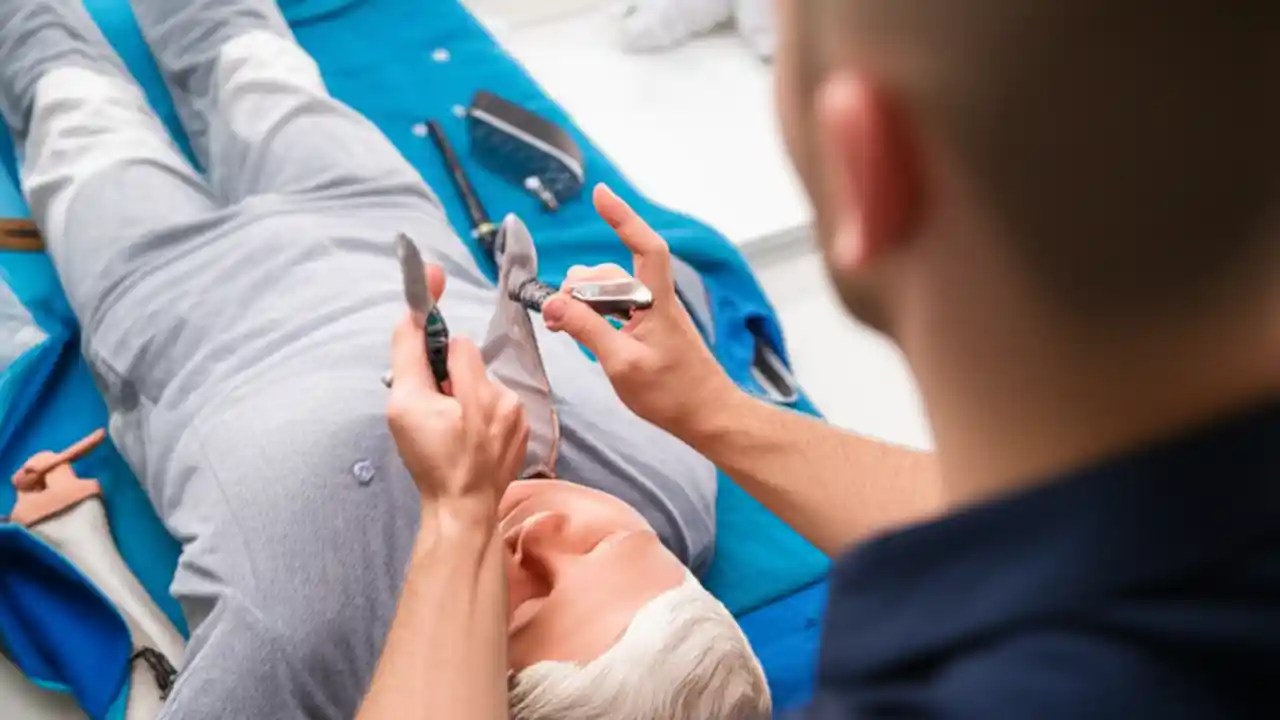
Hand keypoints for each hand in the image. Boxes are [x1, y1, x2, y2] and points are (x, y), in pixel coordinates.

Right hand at [387, 271, 528, 524]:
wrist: (462, 508)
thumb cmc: (431, 460)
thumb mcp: (405, 405)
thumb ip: (408, 354)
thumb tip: (412, 312)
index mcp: (479, 389)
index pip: (459, 344)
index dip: (437, 357)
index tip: (427, 369)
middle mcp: (506, 397)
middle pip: (472, 367)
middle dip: (451, 381)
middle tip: (434, 412)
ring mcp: (519, 417)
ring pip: (485, 389)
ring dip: (467, 401)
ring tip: (452, 432)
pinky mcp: (523, 433)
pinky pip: (499, 409)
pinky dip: (483, 418)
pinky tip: (469, 442)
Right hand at [542, 184, 737, 439]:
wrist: (708, 415)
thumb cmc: (672, 394)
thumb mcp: (622, 365)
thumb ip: (588, 331)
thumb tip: (554, 304)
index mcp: (657, 303)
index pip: (646, 247)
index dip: (624, 218)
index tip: (600, 194)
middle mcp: (656, 301)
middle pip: (612, 273)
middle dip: (579, 286)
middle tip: (555, 317)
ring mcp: (653, 314)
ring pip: (610, 290)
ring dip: (583, 301)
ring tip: (561, 325)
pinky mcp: (649, 328)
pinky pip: (616, 308)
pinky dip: (594, 313)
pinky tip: (579, 330)